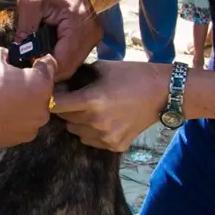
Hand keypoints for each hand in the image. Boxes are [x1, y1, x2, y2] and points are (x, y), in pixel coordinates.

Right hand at [0, 47, 56, 154]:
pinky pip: (18, 123)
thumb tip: (6, 59)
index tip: (26, 60)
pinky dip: (10, 117)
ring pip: (30, 109)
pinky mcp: (16, 141)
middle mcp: (42, 109)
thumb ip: (4, 55)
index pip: (49, 66)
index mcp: (41, 85)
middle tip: (7, 80)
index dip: (37, 60)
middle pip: (41, 90)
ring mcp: (30, 128)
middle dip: (28, 84)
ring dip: (20, 102)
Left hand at [16, 0, 102, 81]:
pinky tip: (44, 51)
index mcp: (78, 24)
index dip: (43, 70)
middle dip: (47, 69)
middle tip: (25, 65)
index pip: (63, 62)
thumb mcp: (29, 1)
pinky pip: (74, 56)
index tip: (24, 68)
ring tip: (33, 56)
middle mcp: (91, 33)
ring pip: (72, 64)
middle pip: (69, 67)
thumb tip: (19, 53)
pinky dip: (59, 57)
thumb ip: (25, 28)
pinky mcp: (89, 36)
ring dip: (53, 64)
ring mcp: (92, 35)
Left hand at [52, 60, 171, 151]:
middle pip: (65, 119)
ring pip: (76, 132)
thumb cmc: (132, 75)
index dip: (51, 99)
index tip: (53, 94)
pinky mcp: (116, 146)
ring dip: (78, 122)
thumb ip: (80, 75)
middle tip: (76, 99)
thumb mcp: (102, 67)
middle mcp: (96, 122)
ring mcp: (106, 137)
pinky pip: (92, 141)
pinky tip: (104, 120)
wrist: (164, 93)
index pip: (55, 105)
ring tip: (91, 110)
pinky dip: (92, 132)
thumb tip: (60, 78)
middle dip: (66, 109)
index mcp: (91, 101)